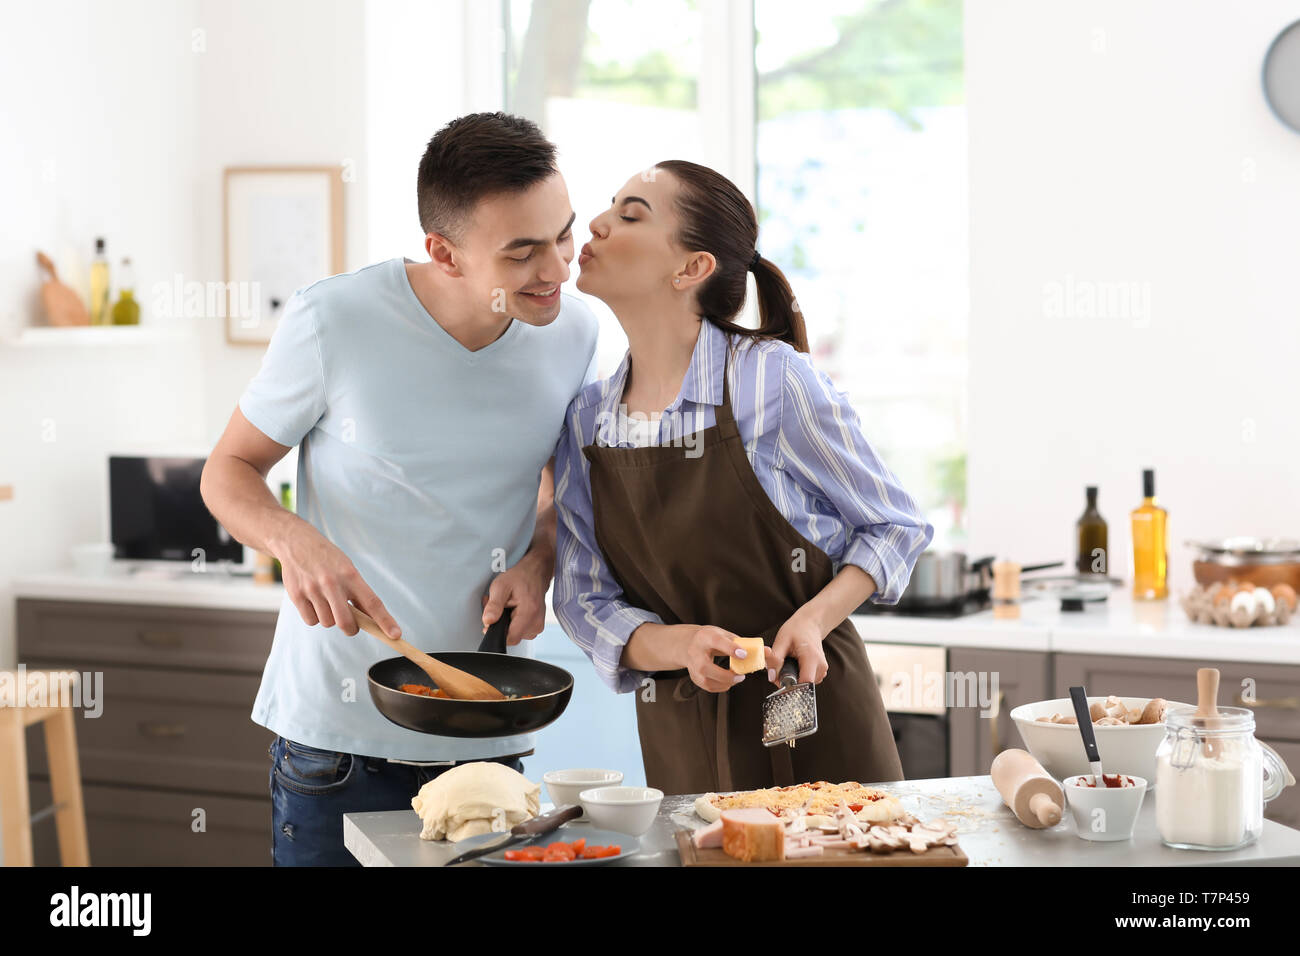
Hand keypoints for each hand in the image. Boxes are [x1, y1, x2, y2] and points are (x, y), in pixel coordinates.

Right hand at [277, 525, 400, 639]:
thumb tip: (369, 619)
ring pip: (327, 623)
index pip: (372, 602)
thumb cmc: (328, 559)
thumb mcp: (347, 569)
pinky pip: (311, 621)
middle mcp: (332, 582)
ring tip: (326, 601)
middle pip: (346, 622)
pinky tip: (313, 602)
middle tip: (352, 626)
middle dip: (351, 629)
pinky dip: (314, 617)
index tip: (395, 635)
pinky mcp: (296, 595)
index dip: (385, 621)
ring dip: (330, 619)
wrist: (296, 542)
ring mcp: (312, 589)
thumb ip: (357, 593)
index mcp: (350, 575)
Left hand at [481, 553, 548, 645]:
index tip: (493, 620)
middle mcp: (537, 623)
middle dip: (501, 625)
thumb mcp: (501, 586)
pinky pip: (520, 632)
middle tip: (500, 606)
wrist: (535, 572)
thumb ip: (493, 605)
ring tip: (506, 606)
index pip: (510, 638)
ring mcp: (538, 626)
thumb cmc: (520, 577)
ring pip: (515, 635)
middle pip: (511, 637)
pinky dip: (514, 623)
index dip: (497, 632)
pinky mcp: (537, 626)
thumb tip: (487, 622)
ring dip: (506, 623)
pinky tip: (513, 610)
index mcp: (529, 613)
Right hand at [683, 626, 748, 693]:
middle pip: (705, 667)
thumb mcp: (722, 634)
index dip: (730, 648)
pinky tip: (728, 681)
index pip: (716, 641)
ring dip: (725, 683)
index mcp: (704, 637)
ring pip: (706, 681)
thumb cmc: (709, 639)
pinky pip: (709, 687)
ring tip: (736, 678)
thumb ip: (739, 643)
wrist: (689, 644)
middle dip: (726, 675)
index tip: (744, 655)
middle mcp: (695, 652)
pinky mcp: (694, 677)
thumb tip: (760, 652)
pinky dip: (722, 686)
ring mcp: (693, 666)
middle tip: (741, 676)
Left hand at [764, 612, 827, 685]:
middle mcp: (821, 666)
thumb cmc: (796, 630)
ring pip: (804, 685)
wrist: (810, 624)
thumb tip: (771, 676)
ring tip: (788, 663)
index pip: (803, 683)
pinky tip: (794, 665)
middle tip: (779, 668)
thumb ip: (775, 659)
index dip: (788, 685)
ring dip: (793, 679)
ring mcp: (823, 670)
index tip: (778, 677)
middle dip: (788, 681)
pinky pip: (807, 681)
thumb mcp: (781, 640)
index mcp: (812, 658)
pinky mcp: (821, 671)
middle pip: (802, 686)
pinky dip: (798, 676)